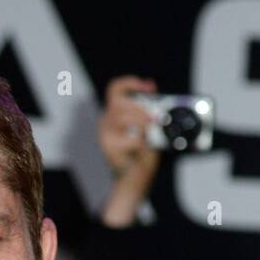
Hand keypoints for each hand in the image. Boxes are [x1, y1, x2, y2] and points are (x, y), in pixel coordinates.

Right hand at [98, 76, 160, 225]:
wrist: (134, 176)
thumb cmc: (141, 150)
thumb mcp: (149, 124)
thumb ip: (149, 107)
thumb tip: (153, 88)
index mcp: (115, 111)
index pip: (116, 88)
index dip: (132, 83)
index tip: (149, 87)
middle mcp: (106, 121)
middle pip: (119, 102)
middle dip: (140, 107)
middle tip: (155, 117)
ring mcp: (105, 134)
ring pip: (120, 117)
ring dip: (141, 121)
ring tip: (152, 129)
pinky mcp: (108, 148)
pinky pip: (129, 138)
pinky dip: (140, 142)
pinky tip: (144, 146)